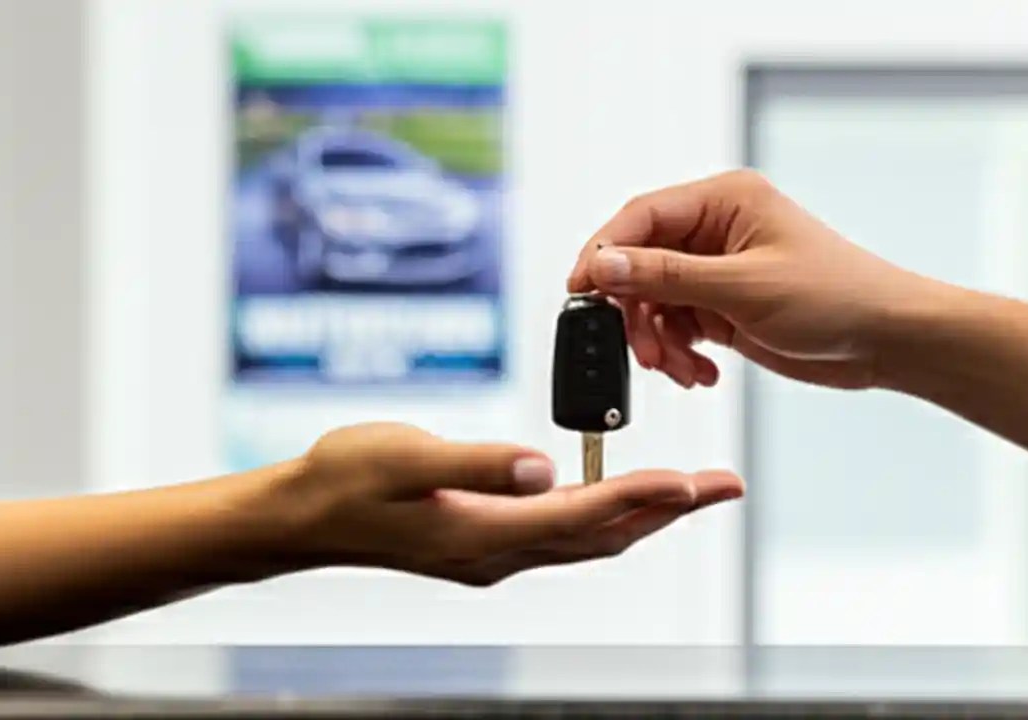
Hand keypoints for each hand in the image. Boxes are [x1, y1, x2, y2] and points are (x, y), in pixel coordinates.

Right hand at [262, 423, 742, 586]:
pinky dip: (603, 516)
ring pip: (588, 540)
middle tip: (724, 486)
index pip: (583, 515)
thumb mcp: (407, 456)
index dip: (642, 497)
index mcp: (485, 532)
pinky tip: (614, 498)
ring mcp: (493, 554)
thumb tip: (546, 466)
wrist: (304, 516)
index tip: (694, 480)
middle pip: (604, 536)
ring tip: (690, 492)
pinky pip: (563, 536)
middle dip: (669, 511)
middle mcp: (499, 553)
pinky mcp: (485, 544)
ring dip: (643, 516)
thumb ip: (480, 463)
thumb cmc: (346, 478)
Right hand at [567, 169, 938, 389]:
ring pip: (654, 302)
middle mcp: (715, 230)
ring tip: (680, 370)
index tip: (578, 290)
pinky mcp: (723, 307)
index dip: (603, 252)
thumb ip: (667, 276)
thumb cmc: (835, 298)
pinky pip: (677, 328)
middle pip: (640, 264)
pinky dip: (679, 355)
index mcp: (723, 201)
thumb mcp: (743, 287)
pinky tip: (701, 374)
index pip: (640, 217)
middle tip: (642, 350)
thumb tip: (602, 264)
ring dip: (657, 341)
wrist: (886, 341)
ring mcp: (718, 270)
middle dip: (635, 312)